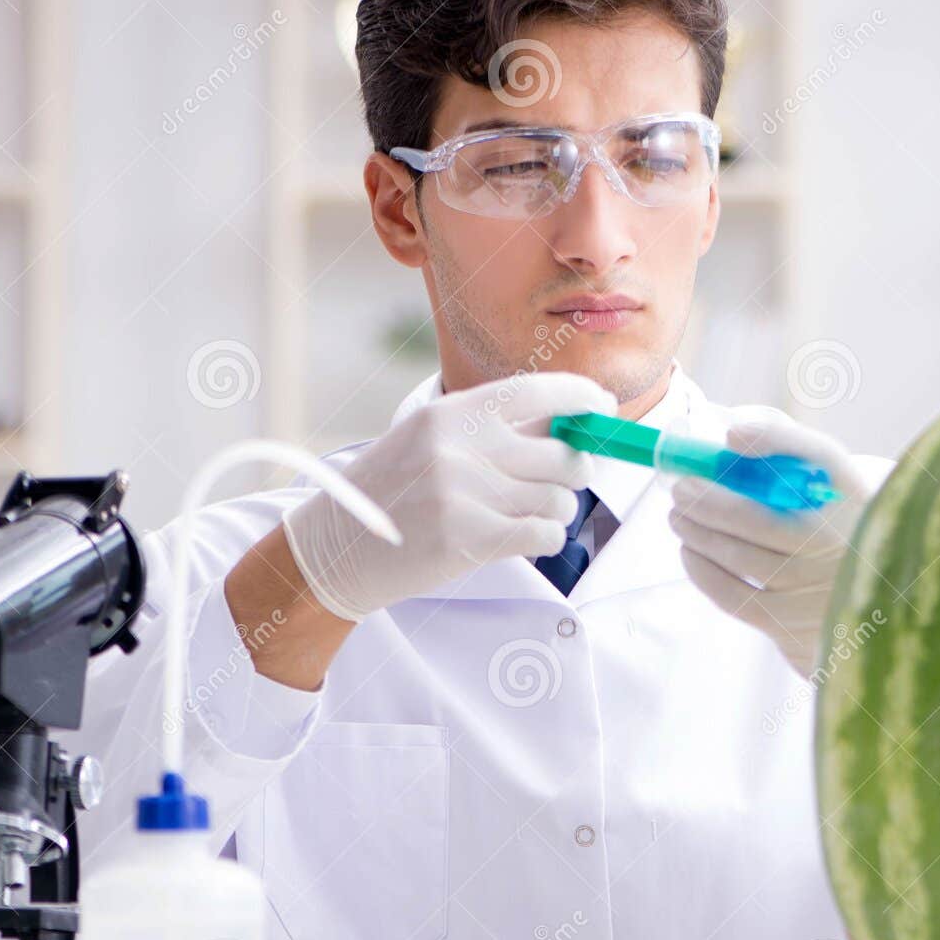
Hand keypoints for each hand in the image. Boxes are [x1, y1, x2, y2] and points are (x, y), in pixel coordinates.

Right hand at [282, 372, 615, 620]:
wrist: (335, 548)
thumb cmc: (393, 493)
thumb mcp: (430, 440)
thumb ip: (493, 430)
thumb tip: (571, 426)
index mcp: (450, 413)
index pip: (536, 391)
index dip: (581, 398)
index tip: (603, 407)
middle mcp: (459, 447)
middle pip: (561, 453)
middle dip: (575, 469)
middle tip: (563, 480)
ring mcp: (463, 494)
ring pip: (558, 498)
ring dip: (555, 509)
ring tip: (526, 514)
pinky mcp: (468, 539)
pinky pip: (546, 533)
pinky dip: (547, 536)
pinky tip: (526, 537)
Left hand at [668, 415, 883, 677]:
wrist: (874, 602)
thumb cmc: (838, 526)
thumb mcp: (831, 483)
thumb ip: (787, 446)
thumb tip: (732, 433)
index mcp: (855, 499)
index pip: (816, 459)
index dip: (766, 447)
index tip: (727, 438)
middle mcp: (841, 544)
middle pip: (758, 518)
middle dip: (707, 500)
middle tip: (681, 488)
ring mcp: (817, 590)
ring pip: (739, 557)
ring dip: (697, 532)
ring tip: (678, 515)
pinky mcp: (793, 627)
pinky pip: (734, 596)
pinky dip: (703, 570)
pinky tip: (690, 552)